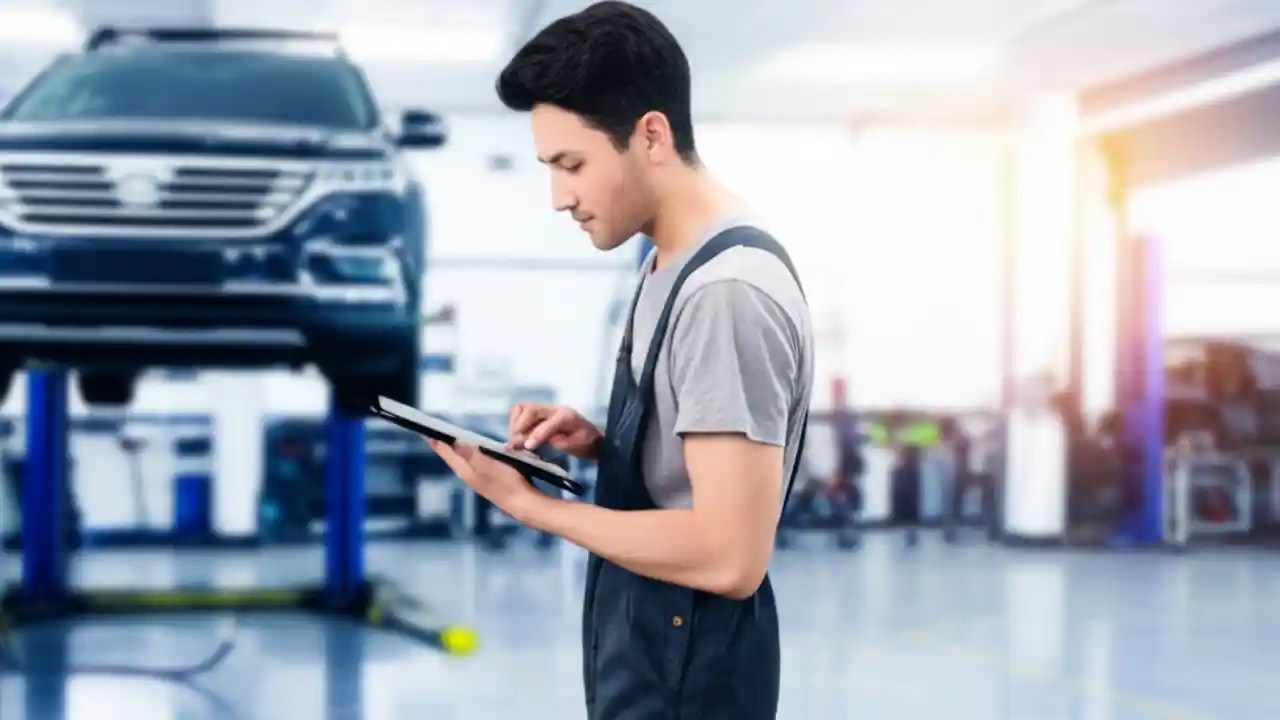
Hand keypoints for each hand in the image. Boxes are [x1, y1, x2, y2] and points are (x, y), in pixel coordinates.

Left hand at [426, 439, 541, 519]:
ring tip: (446, 438)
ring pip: (459, 460)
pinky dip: (465, 454)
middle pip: (449, 456)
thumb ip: (471, 454)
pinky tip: (470, 451)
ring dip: (452, 449)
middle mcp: (467, 474)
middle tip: (432, 431)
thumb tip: (455, 441)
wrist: (522, 503)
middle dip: (441, 443)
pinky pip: (470, 462)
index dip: (434, 439)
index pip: (445, 452)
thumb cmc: (507, 483)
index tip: (423, 428)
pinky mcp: (485, 479)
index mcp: (465, 470)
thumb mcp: (489, 465)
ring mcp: (476, 478)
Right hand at [507, 402, 602, 459]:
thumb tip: (529, 443)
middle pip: (530, 409)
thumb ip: (554, 442)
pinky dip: (515, 422)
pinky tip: (517, 436)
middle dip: (520, 426)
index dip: (536, 435)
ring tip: (515, 439)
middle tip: (515, 443)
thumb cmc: (586, 443)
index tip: (527, 447)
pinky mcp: (541, 414)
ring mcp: (547, 409)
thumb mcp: (574, 446)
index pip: (547, 422)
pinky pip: (523, 412)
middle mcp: (555, 409)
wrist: (593, 439)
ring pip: (523, 407)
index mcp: (566, 416)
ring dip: (515, 423)